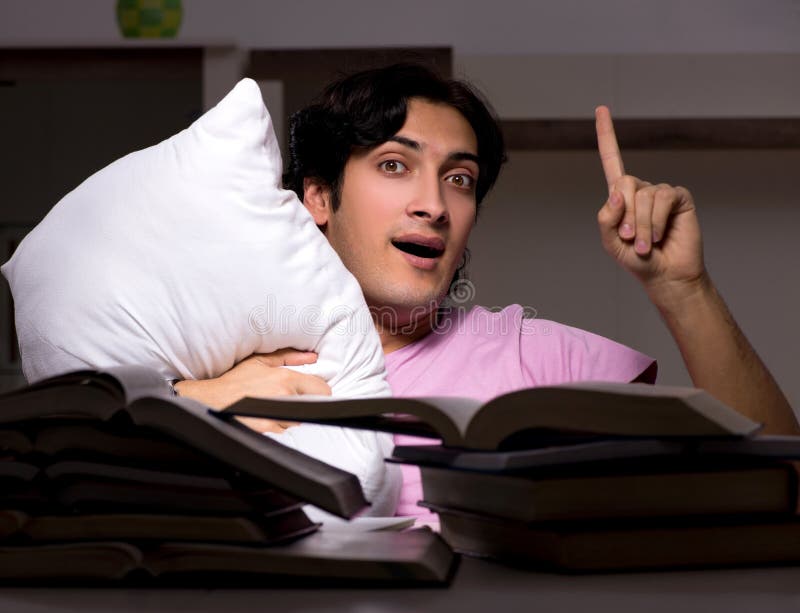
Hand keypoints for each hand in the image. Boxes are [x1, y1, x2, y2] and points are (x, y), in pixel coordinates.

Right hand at [174, 348, 331, 432]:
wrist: (212, 400)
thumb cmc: (235, 380)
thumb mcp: (261, 361)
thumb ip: (289, 356)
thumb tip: (312, 357)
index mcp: (285, 379)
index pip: (322, 390)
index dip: (318, 391)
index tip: (311, 390)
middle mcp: (284, 397)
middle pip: (312, 407)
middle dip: (303, 403)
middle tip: (286, 397)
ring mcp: (276, 416)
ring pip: (298, 420)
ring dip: (290, 415)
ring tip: (271, 405)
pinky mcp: (268, 429)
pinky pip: (283, 429)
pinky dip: (278, 424)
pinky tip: (264, 415)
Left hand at [595, 106, 706, 299]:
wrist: (665, 275)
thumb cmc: (637, 260)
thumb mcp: (610, 242)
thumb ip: (606, 218)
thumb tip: (617, 190)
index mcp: (621, 196)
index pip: (611, 160)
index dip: (606, 135)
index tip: (601, 108)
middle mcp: (641, 189)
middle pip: (624, 183)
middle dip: (625, 215)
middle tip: (631, 239)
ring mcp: (660, 192)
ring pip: (643, 195)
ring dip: (641, 225)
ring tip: (645, 245)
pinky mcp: (679, 197)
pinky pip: (662, 198)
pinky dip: (656, 221)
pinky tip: (659, 237)